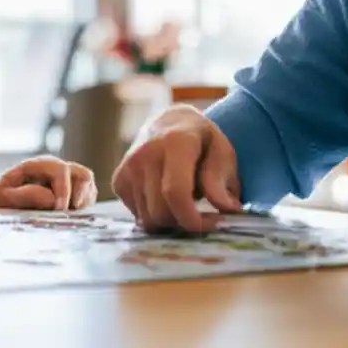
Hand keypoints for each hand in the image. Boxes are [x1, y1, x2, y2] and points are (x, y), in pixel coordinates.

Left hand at [0, 156, 96, 209]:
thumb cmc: (0, 202)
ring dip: (82, 201)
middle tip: (66, 215)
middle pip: (82, 174)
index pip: (60, 170)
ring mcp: (67, 177)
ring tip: (66, 215)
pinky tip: (68, 216)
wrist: (2, 208)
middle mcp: (56, 168)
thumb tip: (52, 198)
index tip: (60, 210)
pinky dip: (84, 207)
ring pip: (88, 183)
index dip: (64, 190)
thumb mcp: (3, 198)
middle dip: (77, 197)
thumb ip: (25, 195)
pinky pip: (90, 195)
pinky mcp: (76, 190)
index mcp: (38, 165)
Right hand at [111, 105, 240, 232]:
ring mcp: (128, 167)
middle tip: (202, 216)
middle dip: (183, 222)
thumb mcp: (222, 152)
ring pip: (147, 218)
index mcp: (175, 143)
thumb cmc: (202, 141)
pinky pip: (136, 215)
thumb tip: (228, 209)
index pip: (176, 192)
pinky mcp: (119, 180)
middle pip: (160, 211)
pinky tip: (165, 200)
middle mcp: (145, 153)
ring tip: (183, 204)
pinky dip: (153, 215)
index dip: (192, 218)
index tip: (212, 223)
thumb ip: (220, 180)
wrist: (169, 123)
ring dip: (169, 220)